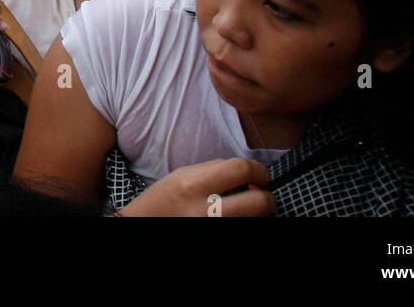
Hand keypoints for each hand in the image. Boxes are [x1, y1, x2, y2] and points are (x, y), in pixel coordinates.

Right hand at [119, 158, 272, 216]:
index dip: (258, 170)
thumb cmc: (165, 199)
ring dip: (258, 214)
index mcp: (194, 185)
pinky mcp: (217, 243)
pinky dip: (246, 222)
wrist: (145, 225)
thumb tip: (249, 173)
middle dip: (268, 198)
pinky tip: (235, 218)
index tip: (259, 175)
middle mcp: (206, 211)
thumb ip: (215, 170)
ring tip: (244, 209)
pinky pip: (244, 229)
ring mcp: (213, 229)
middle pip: (258, 203)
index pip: (241, 169)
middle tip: (262, 196)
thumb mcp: (184, 175)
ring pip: (256, 221)